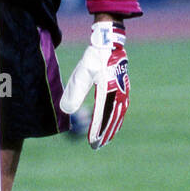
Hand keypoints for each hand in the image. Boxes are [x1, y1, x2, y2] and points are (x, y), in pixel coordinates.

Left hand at [59, 20, 128, 148]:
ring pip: (118, 115)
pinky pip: (121, 109)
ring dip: (112, 128)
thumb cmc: (94, 59)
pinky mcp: (123, 89)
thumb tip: (66, 111)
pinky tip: (113, 123)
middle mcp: (118, 94)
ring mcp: (123, 92)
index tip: (91, 142)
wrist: (109, 44)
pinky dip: (117, 119)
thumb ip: (74, 92)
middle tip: (97, 146)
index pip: (101, 116)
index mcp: (107, 91)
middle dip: (105, 134)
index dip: (97, 130)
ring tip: (106, 139)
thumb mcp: (81, 74)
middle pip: (113, 119)